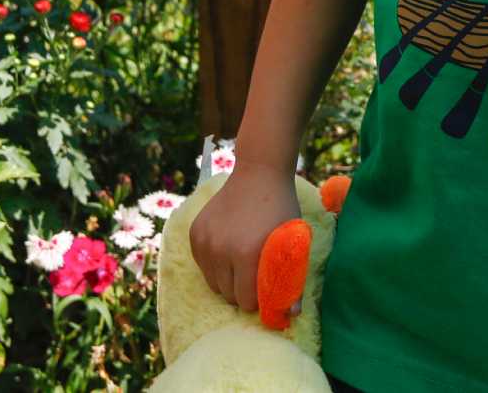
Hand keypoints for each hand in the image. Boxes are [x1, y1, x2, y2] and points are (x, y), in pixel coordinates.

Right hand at [187, 160, 301, 314]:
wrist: (259, 173)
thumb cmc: (281, 209)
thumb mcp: (293, 243)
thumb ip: (291, 280)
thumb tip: (289, 314)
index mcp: (246, 254)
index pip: (246, 301)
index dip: (259, 299)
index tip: (266, 288)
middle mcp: (220, 250)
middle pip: (228, 295)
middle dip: (243, 292)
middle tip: (255, 274)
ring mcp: (204, 241)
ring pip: (213, 283)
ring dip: (228, 280)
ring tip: (242, 262)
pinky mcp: (194, 233)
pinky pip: (203, 265)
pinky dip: (215, 264)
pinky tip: (229, 248)